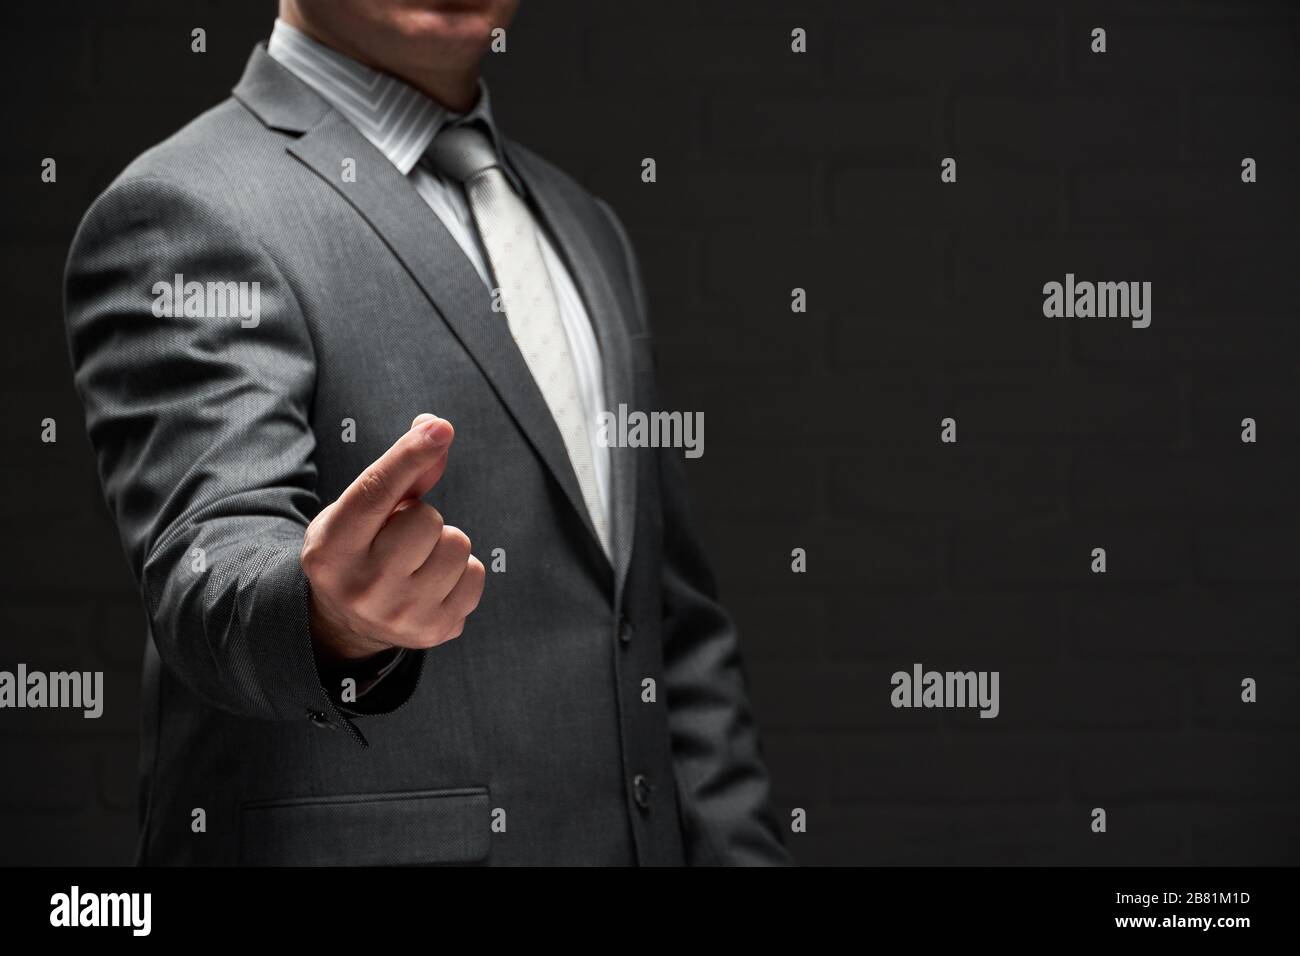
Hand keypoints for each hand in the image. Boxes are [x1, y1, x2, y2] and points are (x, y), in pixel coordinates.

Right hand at [301, 413, 485, 663]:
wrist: (347, 625)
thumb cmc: (356, 550)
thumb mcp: (356, 512)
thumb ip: (398, 473)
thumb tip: (437, 429)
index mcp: (332, 550)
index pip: (376, 493)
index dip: (409, 455)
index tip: (439, 428)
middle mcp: (364, 587)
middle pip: (427, 519)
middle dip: (420, 518)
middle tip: (399, 538)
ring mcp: (402, 614)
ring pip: (456, 545)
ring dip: (442, 544)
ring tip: (416, 560)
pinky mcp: (436, 631)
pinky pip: (475, 573)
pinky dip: (460, 570)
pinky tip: (432, 582)